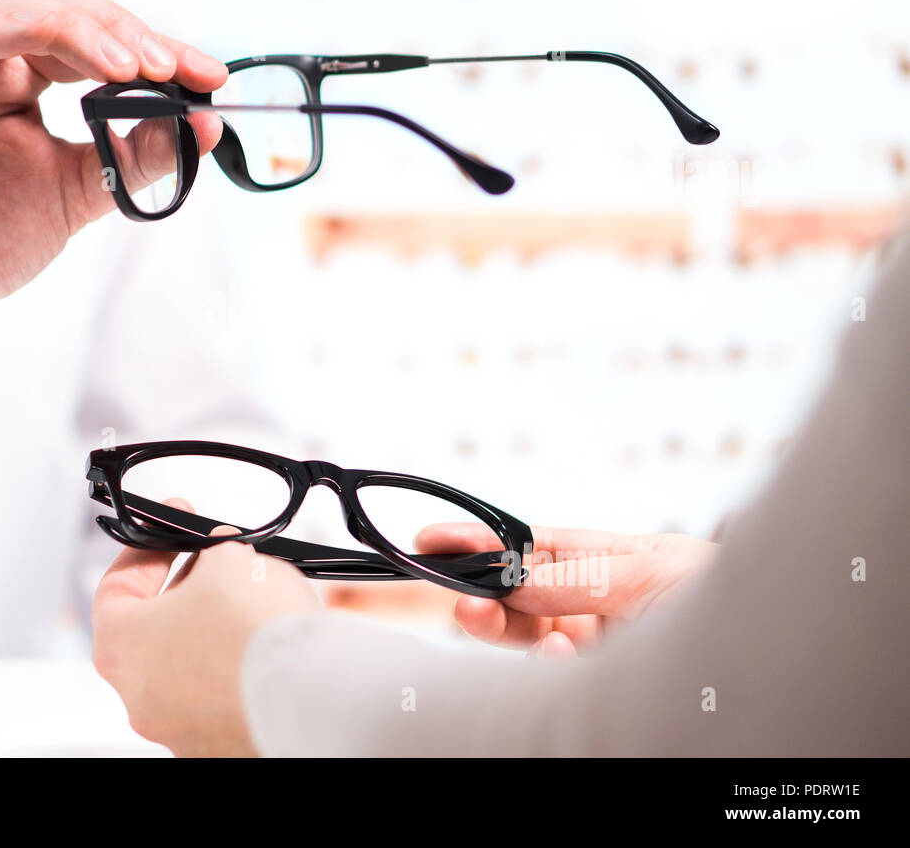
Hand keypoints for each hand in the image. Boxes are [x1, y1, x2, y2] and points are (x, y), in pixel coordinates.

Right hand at [0, 0, 225, 424]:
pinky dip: (21, 35)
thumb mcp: (75, 195)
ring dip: (80, 24)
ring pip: (5, 2)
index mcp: (10, 76)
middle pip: (51, 1)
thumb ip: (134, 158)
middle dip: (123, 26)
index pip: (86, 33)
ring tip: (136, 65)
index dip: (151, 44)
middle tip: (179, 66)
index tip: (212, 75)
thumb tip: (206, 125)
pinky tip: (82, 64)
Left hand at [92, 504, 320, 756]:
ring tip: (251, 603)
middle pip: (152, 629)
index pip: (117, 587)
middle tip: (217, 563)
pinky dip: (236, 669)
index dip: (149, 550)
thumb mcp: (229, 559)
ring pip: (187, 667)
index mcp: (121, 647)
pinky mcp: (218, 746)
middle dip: (186, 589)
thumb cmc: (257, 630)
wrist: (312, 690)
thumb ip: (212, 553)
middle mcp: (139, 697)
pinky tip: (263, 645)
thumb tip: (218, 557)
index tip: (173, 528)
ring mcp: (177, 729)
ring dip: (212, 631)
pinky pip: (220, 698)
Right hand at [415, 524, 716, 657]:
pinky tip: (560, 652)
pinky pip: (556, 675)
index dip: (485, 543)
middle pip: (522, 595)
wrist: (787, 658)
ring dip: (501, 626)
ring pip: (530, 636)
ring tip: (480, 617)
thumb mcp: (656, 572)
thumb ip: (581, 574)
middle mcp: (604, 603)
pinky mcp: (604, 683)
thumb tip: (516, 575)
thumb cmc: (737, 599)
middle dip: (483, 590)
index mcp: (617, 561)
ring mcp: (604, 645)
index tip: (436, 541)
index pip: (535, 547)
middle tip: (454, 593)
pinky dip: (548, 663)